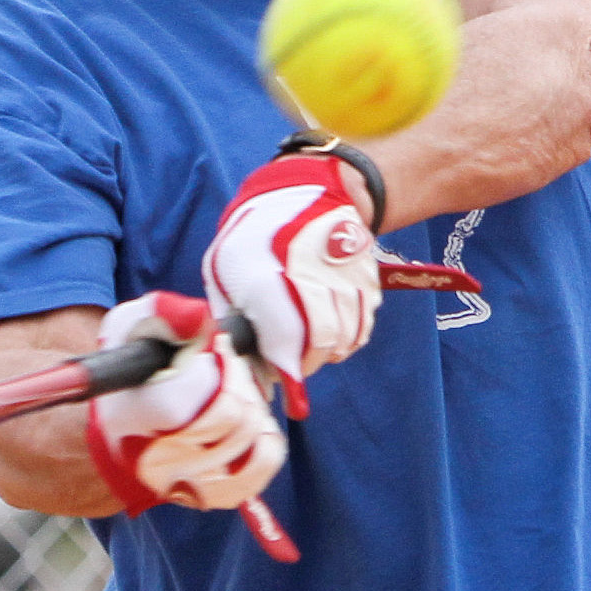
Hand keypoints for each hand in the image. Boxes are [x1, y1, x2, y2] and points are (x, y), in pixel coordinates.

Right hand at [85, 291, 285, 516]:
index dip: (221, 358)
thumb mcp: (128, 330)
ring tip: (233, 388)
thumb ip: (160, 314)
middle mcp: (168, 459)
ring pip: (256, 434)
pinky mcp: (220, 495)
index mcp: (144, 415)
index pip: (209, 385)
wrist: (118, 436)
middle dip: (240, 376)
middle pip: (238, 411)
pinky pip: (266, 459)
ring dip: (253, 401)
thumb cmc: (127, 375)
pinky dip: (265, 431)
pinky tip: (246, 417)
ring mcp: (196, 482)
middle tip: (227, 362)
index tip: (215, 346)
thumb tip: (201, 320)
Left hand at [203, 155, 379, 420]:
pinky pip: (359, 329)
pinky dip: (343, 334)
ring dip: (321, 348)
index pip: (287, 351)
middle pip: (317, 352)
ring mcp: (344, 285)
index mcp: (270, 285)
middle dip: (300, 362)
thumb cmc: (253, 236)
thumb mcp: (224, 274)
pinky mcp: (366, 285)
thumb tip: (245, 370)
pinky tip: (324, 320)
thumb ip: (232, 324)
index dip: (287, 379)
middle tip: (285, 353)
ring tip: (302, 330)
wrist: (307, 192)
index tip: (287, 399)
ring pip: (341, 343)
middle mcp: (312, 287)